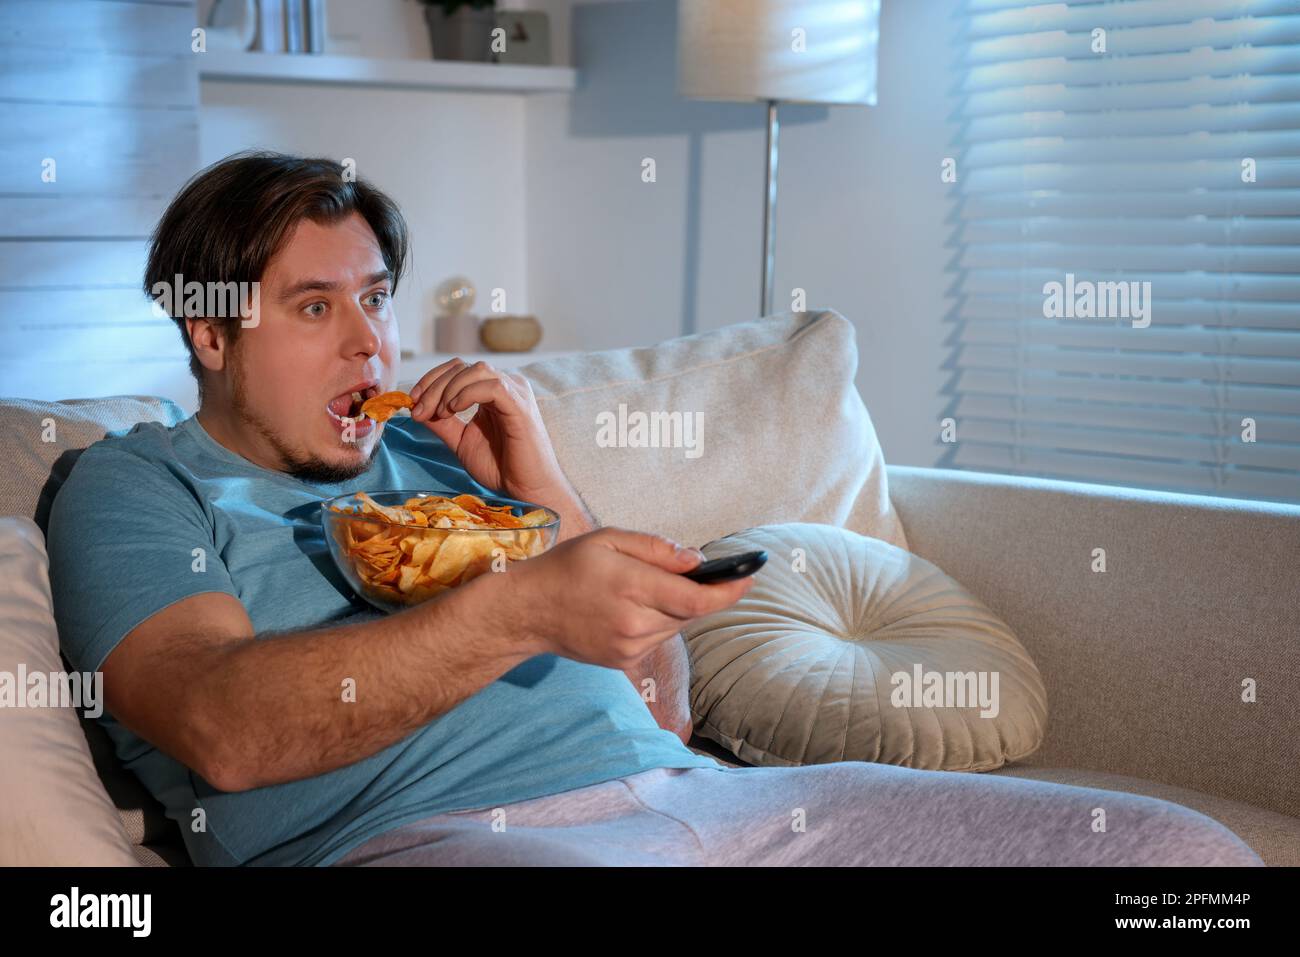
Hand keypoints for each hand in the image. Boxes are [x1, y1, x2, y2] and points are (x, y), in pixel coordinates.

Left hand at [408, 358, 567, 502]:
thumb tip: (415, 408)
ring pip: (477, 370)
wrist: (527, 490)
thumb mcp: (461, 441)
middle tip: (419, 411)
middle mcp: (507, 386)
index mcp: (493, 392)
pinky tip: (455, 410)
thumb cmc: (501, 467)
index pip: (458, 369)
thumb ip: (442, 423)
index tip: (412, 402)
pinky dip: (467, 394)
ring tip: (440, 413)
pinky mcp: (520, 406)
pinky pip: (493, 387)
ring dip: (449, 388)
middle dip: (434, 386)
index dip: (431, 380)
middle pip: (463, 367)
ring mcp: (516, 394)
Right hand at [496, 528, 754, 670]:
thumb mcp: (609, 540)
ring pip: (675, 625)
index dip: (729, 591)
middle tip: (695, 572)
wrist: (528, 611)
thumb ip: (656, 549)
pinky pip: (657, 637)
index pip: (697, 599)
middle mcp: (634, 624)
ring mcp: (629, 648)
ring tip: (647, 587)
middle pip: (690, 612)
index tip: (749, 578)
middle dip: (699, 592)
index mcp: (631, 588)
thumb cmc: (568, 567)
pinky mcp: (624, 661)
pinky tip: (634, 606)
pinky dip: (657, 620)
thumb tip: (697, 561)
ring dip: (676, 606)